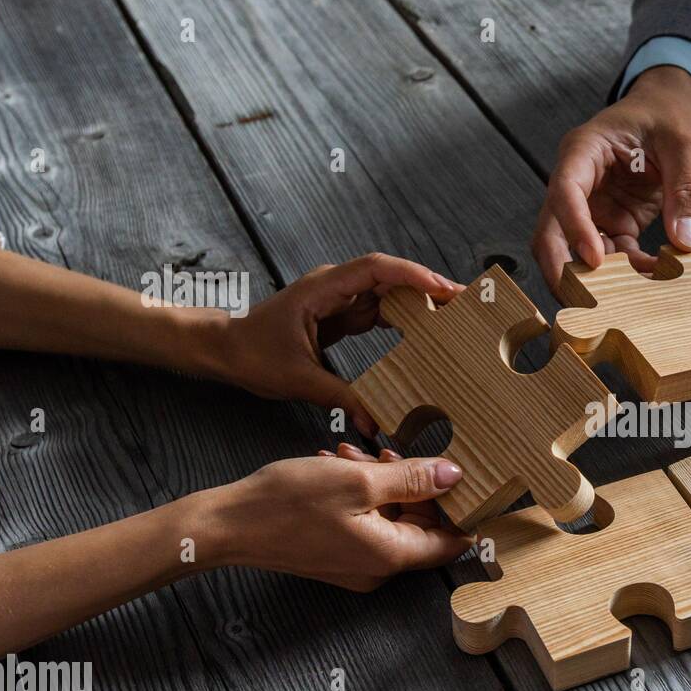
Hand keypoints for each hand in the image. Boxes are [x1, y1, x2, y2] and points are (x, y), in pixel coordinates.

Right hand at [204, 444, 470, 590]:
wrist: (225, 525)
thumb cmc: (287, 503)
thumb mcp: (358, 480)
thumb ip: (411, 479)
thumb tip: (454, 476)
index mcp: (391, 556)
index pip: (450, 542)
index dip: (460, 509)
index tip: (461, 477)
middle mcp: (377, 569)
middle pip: (418, 525)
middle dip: (409, 483)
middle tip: (387, 451)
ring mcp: (354, 564)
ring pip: (387, 517)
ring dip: (378, 481)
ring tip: (350, 454)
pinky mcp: (334, 553)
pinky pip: (362, 522)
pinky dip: (357, 493)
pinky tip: (335, 465)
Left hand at [207, 253, 460, 435]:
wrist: (225, 350)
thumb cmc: (252, 355)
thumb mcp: (298, 379)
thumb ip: (340, 397)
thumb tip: (374, 420)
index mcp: (324, 289)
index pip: (377, 270)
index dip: (414, 276)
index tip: (444, 288)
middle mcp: (336, 287)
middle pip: (392, 277)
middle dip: (429, 287)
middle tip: (466, 302)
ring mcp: (340, 299)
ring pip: (390, 293)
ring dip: (421, 303)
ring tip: (455, 316)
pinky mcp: (341, 315)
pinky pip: (380, 311)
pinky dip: (405, 320)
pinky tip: (427, 332)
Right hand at [533, 65, 690, 287]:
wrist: (671, 111)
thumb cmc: (669, 115)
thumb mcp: (686, 143)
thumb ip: (686, 189)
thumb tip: (684, 240)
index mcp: (584, 150)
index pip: (564, 191)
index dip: (574, 227)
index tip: (595, 259)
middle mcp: (579, 181)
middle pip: (552, 230)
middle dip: (562, 269)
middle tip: (581, 303)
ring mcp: (593, 206)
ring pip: (577, 251)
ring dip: (598, 278)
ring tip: (624, 300)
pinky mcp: (612, 222)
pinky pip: (612, 255)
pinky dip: (628, 272)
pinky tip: (651, 279)